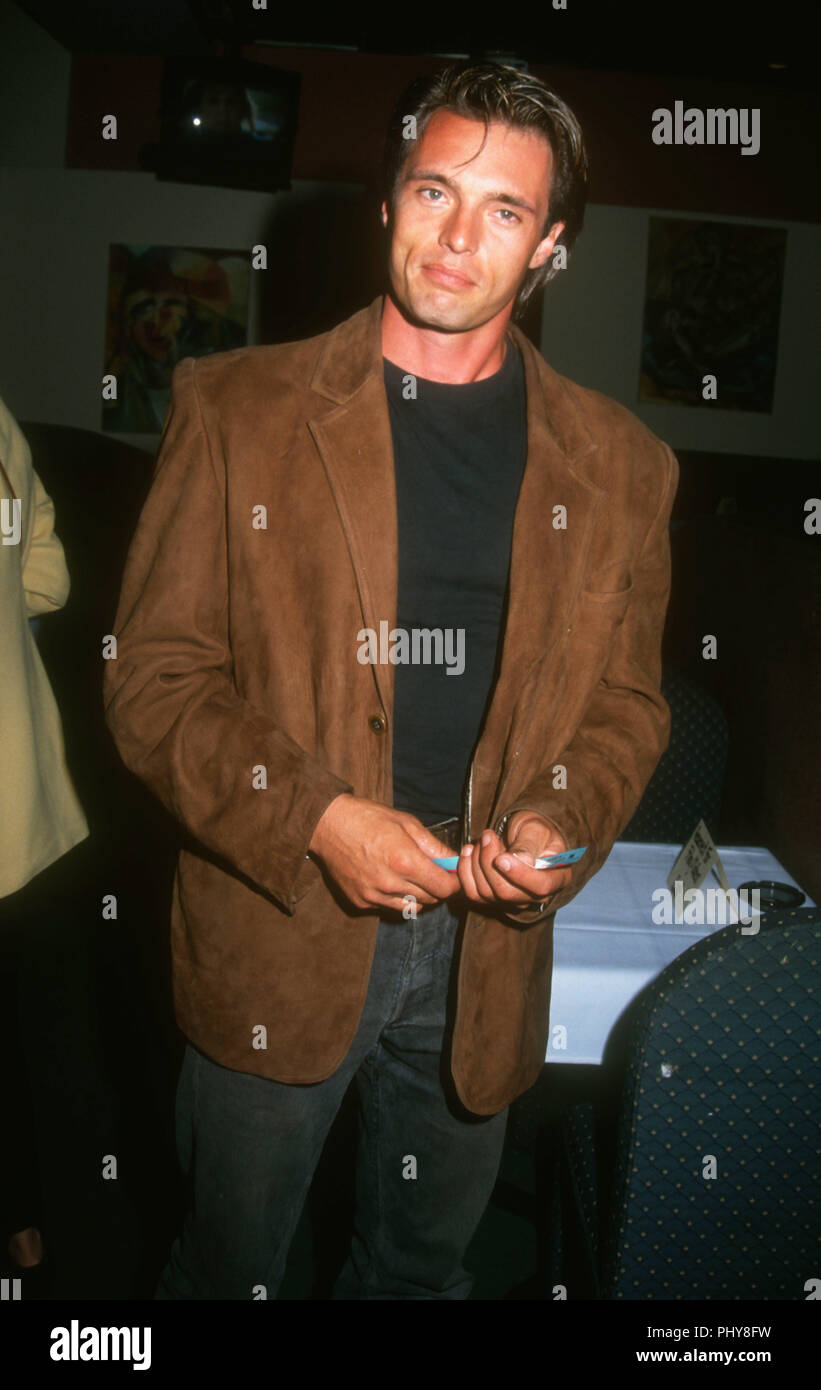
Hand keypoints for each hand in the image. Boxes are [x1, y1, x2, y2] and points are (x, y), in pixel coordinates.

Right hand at [308, 794, 459, 912]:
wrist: (328, 824)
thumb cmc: (368, 818)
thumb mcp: (406, 823)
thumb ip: (433, 846)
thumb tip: (454, 861)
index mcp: (404, 861)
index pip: (443, 888)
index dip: (452, 882)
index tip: (452, 875)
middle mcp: (389, 883)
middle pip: (430, 899)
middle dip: (436, 886)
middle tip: (431, 871)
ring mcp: (373, 895)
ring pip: (411, 907)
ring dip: (417, 894)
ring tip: (408, 874)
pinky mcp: (360, 901)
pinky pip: (388, 906)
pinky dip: (394, 897)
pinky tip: (386, 877)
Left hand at [455, 811, 571, 910]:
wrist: (524, 836)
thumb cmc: (535, 832)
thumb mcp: (536, 829)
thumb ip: (529, 844)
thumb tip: (522, 860)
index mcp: (556, 878)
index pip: (541, 886)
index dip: (520, 875)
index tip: (501, 858)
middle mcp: (534, 896)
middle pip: (506, 892)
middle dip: (489, 861)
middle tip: (488, 836)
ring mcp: (512, 900)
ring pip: (486, 892)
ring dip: (476, 862)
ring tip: (482, 839)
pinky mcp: (492, 899)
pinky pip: (472, 893)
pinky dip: (465, 870)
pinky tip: (468, 851)